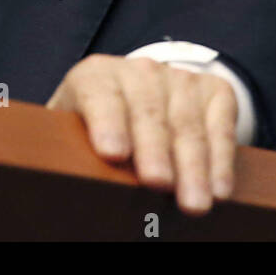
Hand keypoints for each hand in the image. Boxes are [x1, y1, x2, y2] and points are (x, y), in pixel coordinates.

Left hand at [46, 54, 237, 214]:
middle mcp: (138, 70)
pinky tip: (219, 189)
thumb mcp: (74, 131)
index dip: (106, 122)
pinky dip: (221, 160)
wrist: (140, 97)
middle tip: (157, 184)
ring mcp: (179, 78)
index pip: (99, 95)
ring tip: (193, 203)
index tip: (112, 153)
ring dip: (192, 167)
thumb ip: (65, 148)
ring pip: (186, 125)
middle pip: (147, 113)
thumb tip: (54, 181)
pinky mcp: (214, 91)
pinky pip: (220, 128)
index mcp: (95, 76)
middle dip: (154, 151)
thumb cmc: (98, 128)